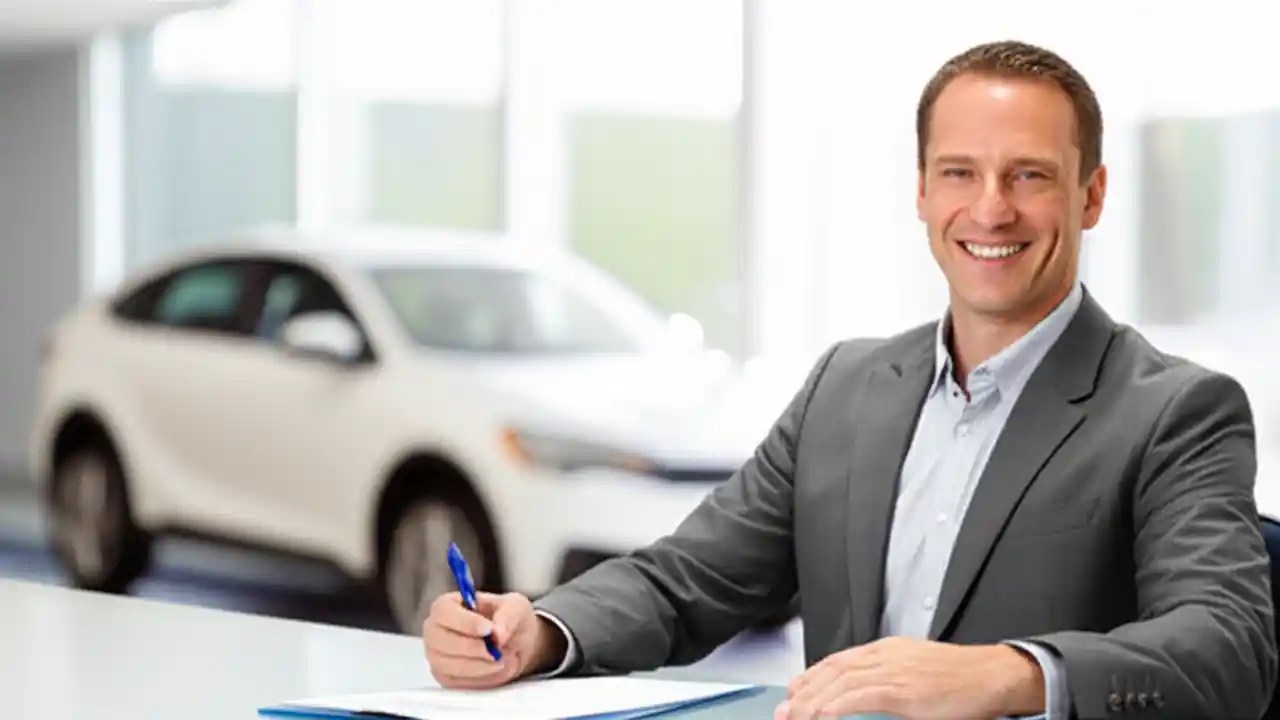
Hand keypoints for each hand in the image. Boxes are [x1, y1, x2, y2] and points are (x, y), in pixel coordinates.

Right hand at [423, 591, 567, 688]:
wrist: (516, 642)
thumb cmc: (508, 618)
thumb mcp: (515, 607)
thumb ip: (507, 617)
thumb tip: (498, 635)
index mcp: (447, 605)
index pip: (443, 611)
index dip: (464, 621)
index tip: (488, 629)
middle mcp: (435, 630)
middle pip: (441, 641)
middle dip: (472, 647)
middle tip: (496, 649)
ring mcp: (437, 656)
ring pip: (450, 665)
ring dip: (479, 665)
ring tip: (501, 658)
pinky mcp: (446, 678)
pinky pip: (458, 683)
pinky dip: (481, 678)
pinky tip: (495, 668)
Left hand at [774, 637, 1043, 719]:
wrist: (993, 675)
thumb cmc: (962, 678)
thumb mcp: (918, 669)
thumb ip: (891, 677)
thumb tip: (867, 694)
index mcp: (888, 649)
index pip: (839, 660)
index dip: (812, 676)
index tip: (794, 692)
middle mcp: (885, 655)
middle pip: (832, 670)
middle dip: (804, 691)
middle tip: (784, 710)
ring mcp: (894, 670)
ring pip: (839, 682)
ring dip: (812, 701)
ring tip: (795, 716)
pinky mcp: (903, 690)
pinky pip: (859, 696)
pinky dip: (835, 705)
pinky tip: (820, 715)